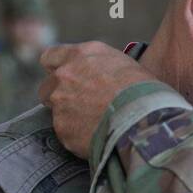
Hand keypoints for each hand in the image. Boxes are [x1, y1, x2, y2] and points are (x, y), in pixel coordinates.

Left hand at [40, 41, 152, 156]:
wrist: (144, 119)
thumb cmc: (144, 90)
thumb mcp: (122, 64)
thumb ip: (98, 66)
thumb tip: (95, 75)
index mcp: (79, 55)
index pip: (49, 57)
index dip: (57, 70)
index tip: (67, 79)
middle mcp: (64, 76)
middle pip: (47, 88)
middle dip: (60, 96)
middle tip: (82, 106)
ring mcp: (60, 104)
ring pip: (56, 113)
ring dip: (71, 118)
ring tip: (96, 124)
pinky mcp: (63, 130)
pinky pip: (67, 134)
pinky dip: (79, 137)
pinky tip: (98, 137)